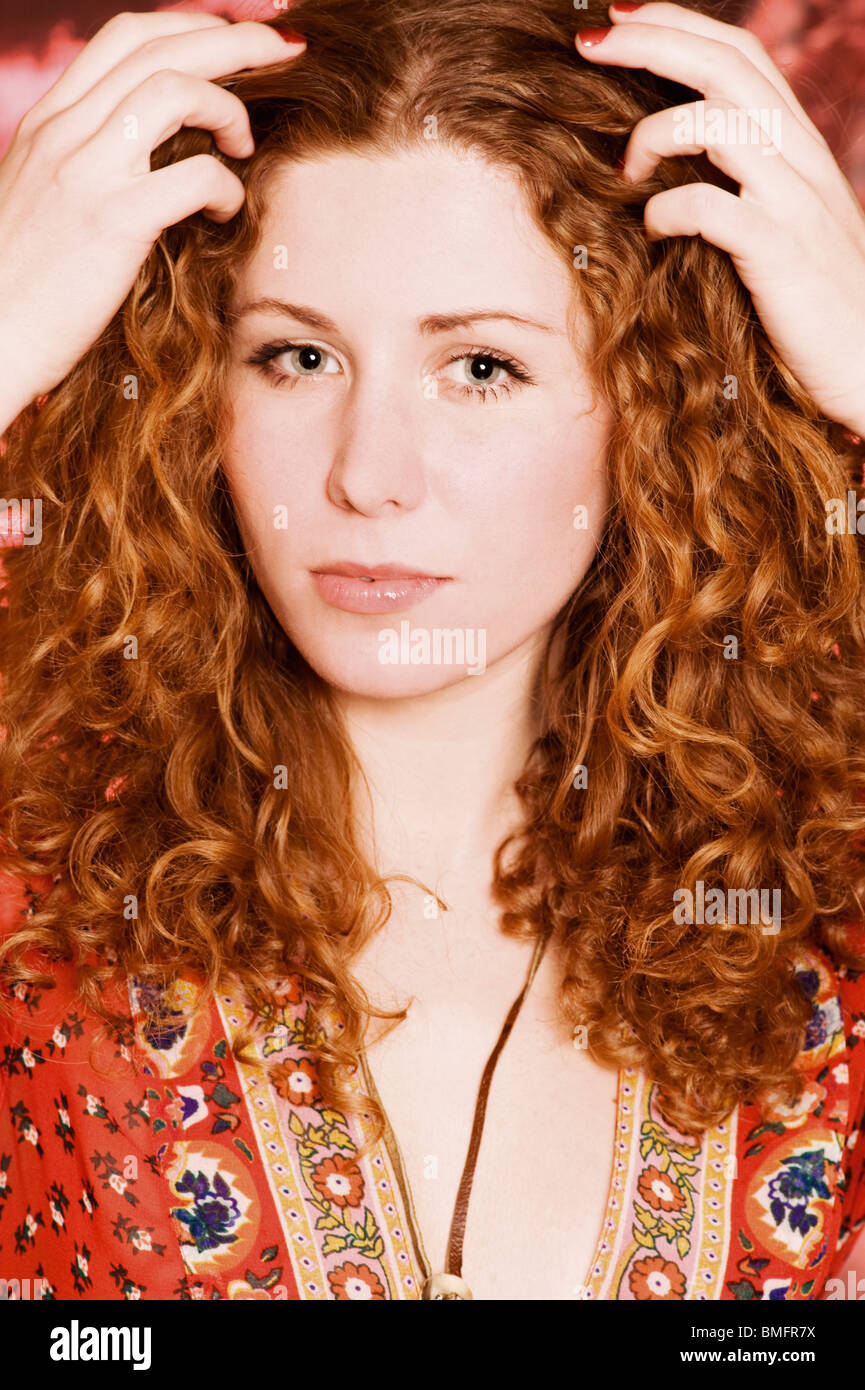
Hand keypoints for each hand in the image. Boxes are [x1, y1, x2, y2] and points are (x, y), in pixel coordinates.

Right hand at [0, 11, 303, 428]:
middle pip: (161, 47)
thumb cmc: (21, 287)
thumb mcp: (42, 203)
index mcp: (49, 123)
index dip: (190, 27)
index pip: (124, 38)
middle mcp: (65, 134)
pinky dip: (226, 187)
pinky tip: (228, 211)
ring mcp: (87, 173)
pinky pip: (194, 176)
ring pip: (176, 89)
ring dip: (229, 107)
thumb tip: (151, 160)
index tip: (237, 40)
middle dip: (236, 39)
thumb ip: (86, 167)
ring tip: (246, 145)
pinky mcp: (113, 222)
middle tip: (285, 48)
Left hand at [575, 1, 864, 436]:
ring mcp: (794, 201)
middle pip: (724, 66)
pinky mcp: (780, 250)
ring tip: (623, 171)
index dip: (677, 25)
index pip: (738, 54)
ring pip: (719, 120)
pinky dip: (667, 210)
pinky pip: (712, 205)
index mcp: (797, 145)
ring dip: (653, 133)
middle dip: (650, 41)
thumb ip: (741, 184)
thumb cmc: (811, 305)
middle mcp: (801, 158)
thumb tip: (673, 163)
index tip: (615, 21)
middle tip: (587, 41)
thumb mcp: (779, 227)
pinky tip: (652, 231)